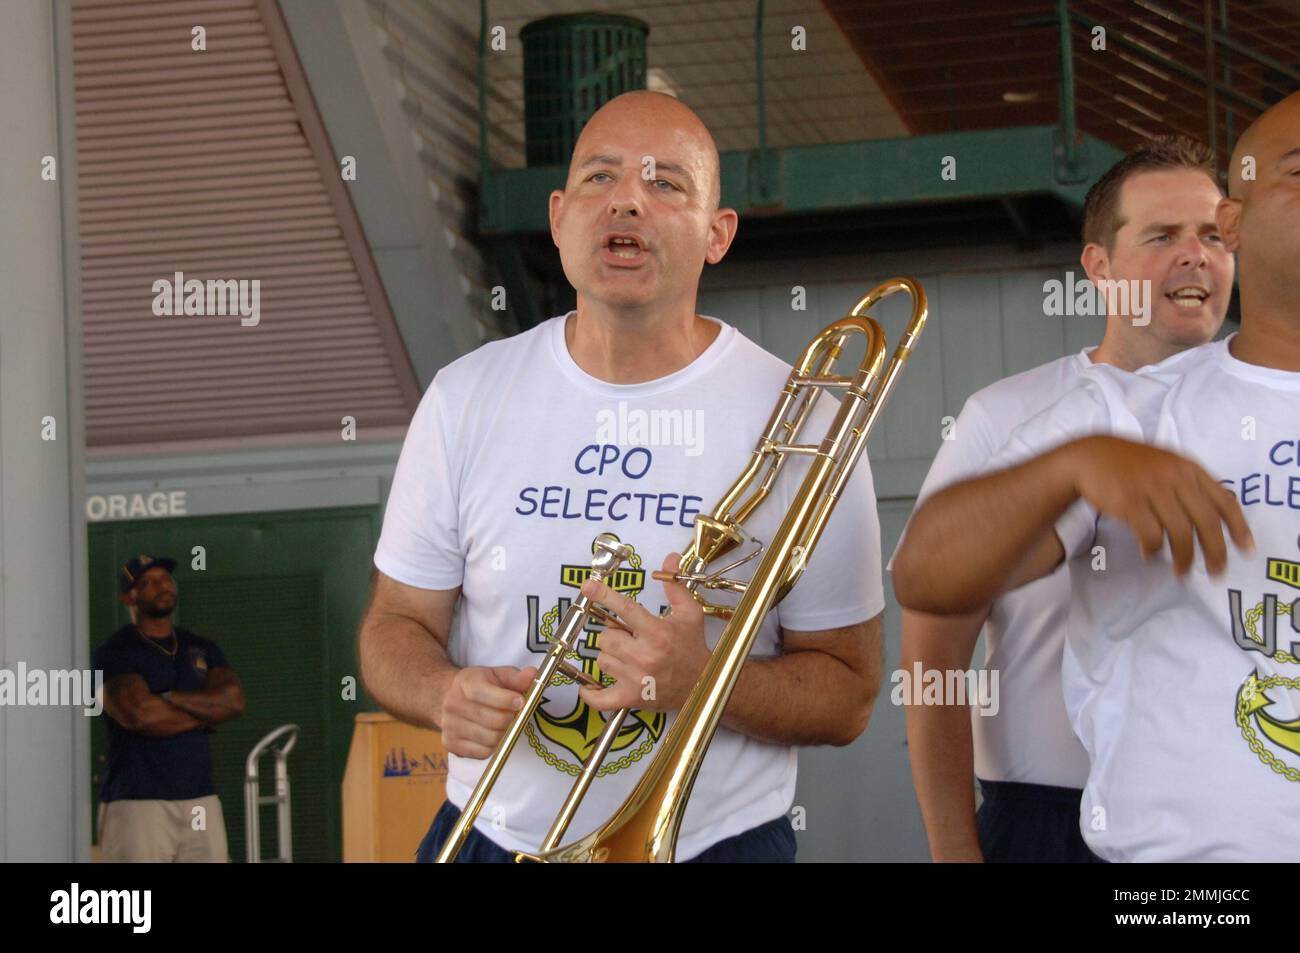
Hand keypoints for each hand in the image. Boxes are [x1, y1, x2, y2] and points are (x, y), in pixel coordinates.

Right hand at [439, 665, 537, 758]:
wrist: (448, 697)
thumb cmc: (480, 686)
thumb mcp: (497, 675)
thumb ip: (517, 677)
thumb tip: (533, 674)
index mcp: (465, 683)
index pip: (484, 694)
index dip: (506, 700)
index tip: (521, 702)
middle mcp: (453, 704)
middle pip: (493, 720)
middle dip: (512, 719)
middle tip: (516, 716)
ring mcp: (449, 726)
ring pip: (490, 739)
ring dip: (505, 734)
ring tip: (506, 725)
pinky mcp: (450, 744)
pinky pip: (482, 752)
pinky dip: (494, 747)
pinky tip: (493, 734)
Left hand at [577, 553, 710, 712]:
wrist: (703, 684)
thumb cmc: (692, 646)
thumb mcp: (689, 613)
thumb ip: (675, 585)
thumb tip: (670, 558)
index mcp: (657, 632)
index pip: (625, 609)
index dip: (604, 595)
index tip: (588, 586)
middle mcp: (645, 655)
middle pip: (606, 637)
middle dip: (613, 634)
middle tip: (628, 637)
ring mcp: (636, 679)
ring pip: (602, 660)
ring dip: (610, 656)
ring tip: (627, 656)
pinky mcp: (631, 698)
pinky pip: (600, 699)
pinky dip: (590, 694)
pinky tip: (587, 687)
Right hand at [1066, 435, 1253, 575]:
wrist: (1091, 457)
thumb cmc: (1132, 465)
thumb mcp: (1168, 465)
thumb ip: (1190, 485)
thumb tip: (1216, 517)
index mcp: (1189, 469)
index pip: (1224, 500)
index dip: (1239, 528)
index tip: (1246, 551)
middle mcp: (1175, 477)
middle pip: (1206, 521)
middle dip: (1215, 551)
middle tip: (1216, 573)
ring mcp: (1153, 489)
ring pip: (1180, 532)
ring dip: (1184, 557)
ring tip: (1181, 572)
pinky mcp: (1130, 502)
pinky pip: (1150, 534)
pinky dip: (1153, 549)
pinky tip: (1150, 555)